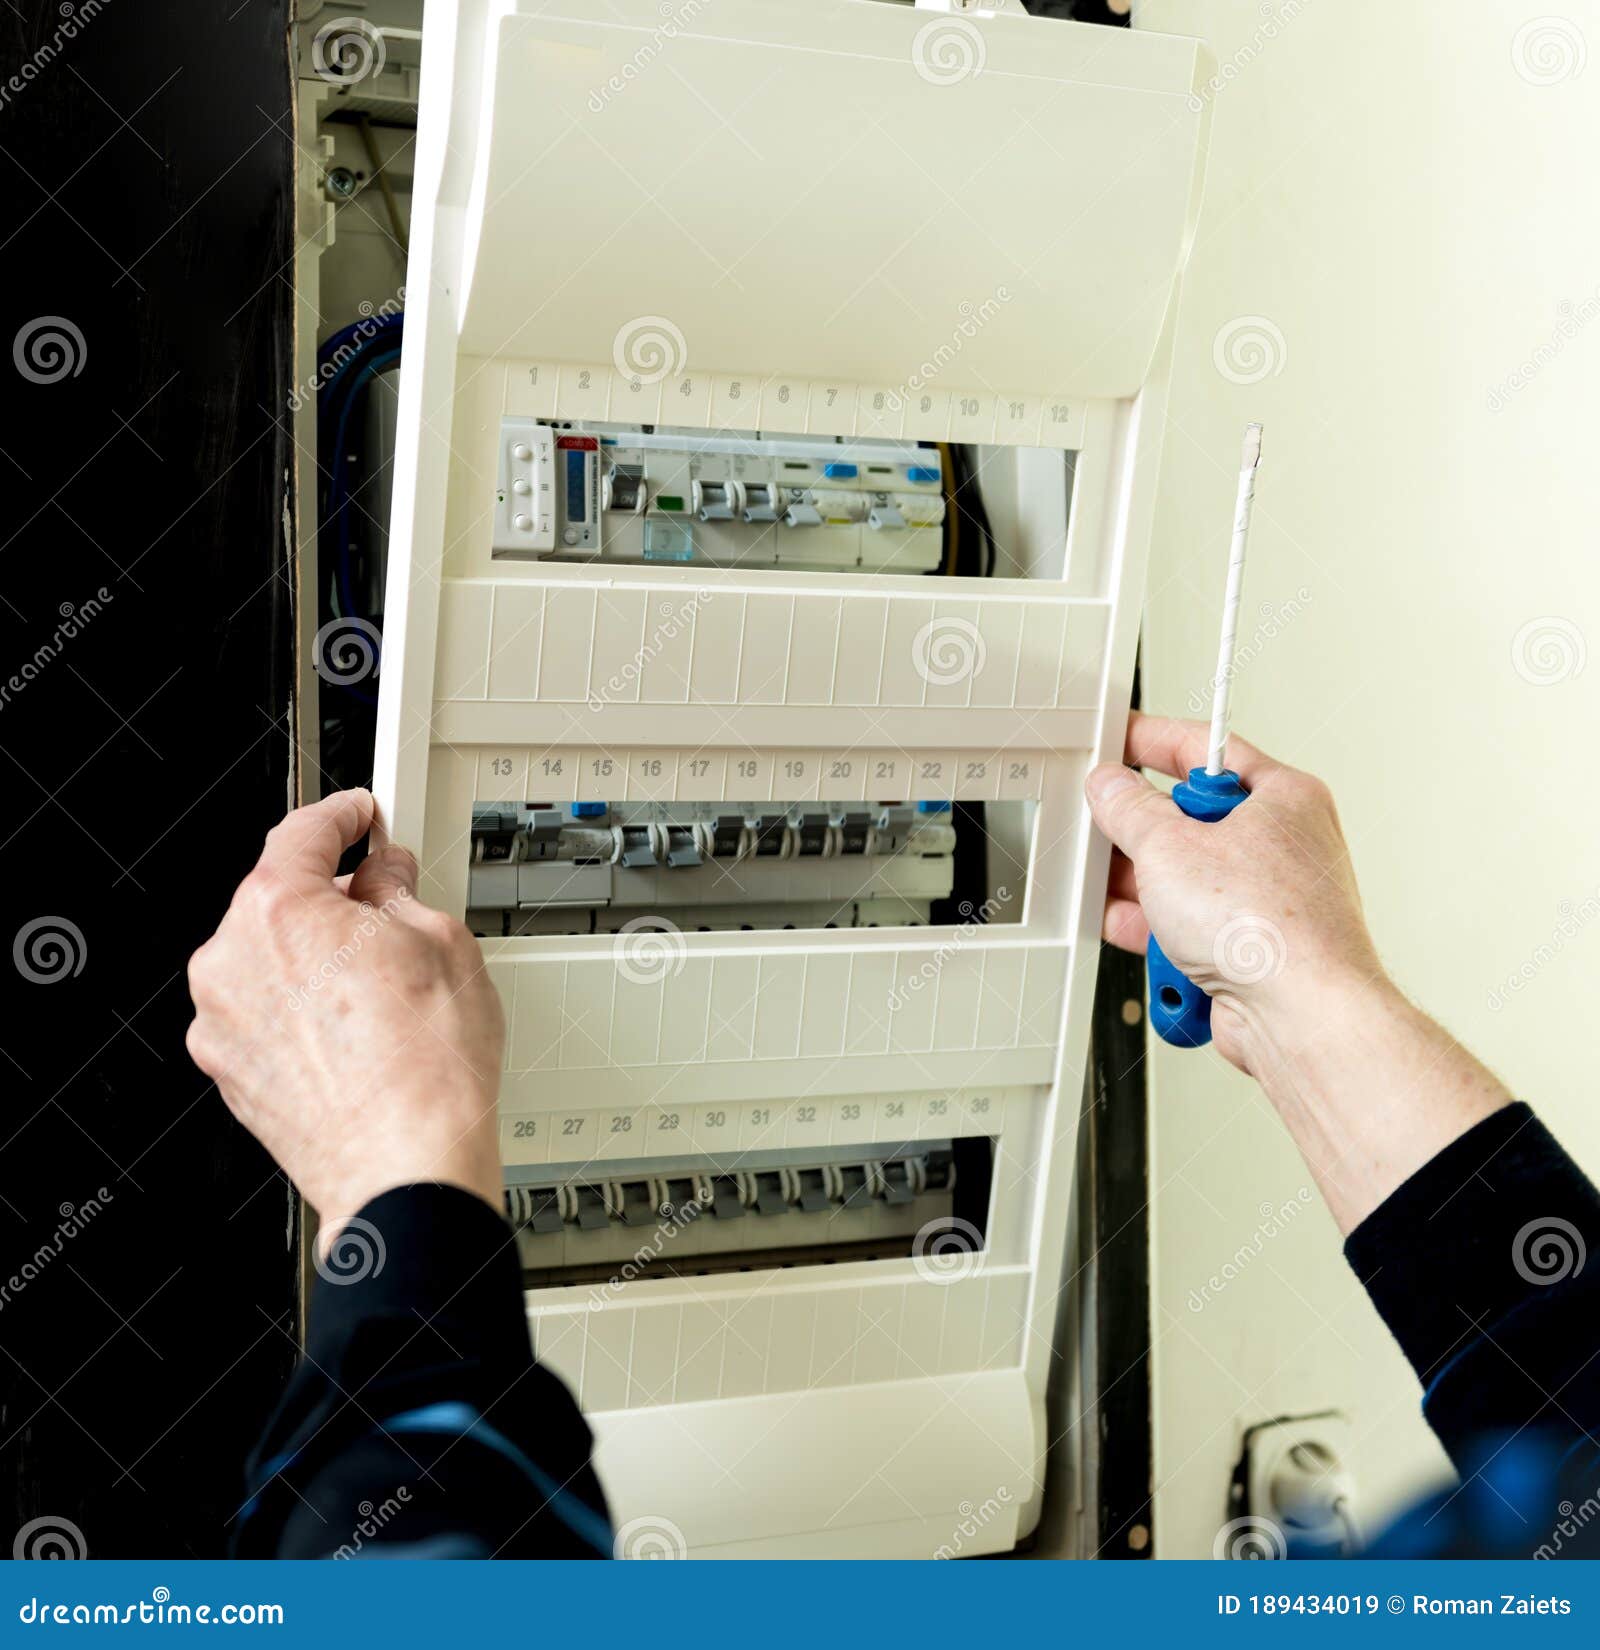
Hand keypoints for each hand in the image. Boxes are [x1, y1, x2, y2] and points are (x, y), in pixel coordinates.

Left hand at [186, 789, 504, 1252]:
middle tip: (389, 908)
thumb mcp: (444, 943)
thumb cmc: (427, 1072)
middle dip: (332, 896)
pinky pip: (262, 1012)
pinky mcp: (228, 1071)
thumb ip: (400, 892)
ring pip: (268, 959)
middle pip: (277, 897)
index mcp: (277, 911)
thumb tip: (387, 878)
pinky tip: (359, 1028)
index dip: (341, 815)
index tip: (357, 814)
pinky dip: (300, 1007)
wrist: (407, 1167)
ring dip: (314, 957)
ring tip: (383, 988)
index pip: (302, 832)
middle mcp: (231, 962)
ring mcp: (221, 1022)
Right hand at [1085, 714, 1381, 1073]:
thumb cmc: (1271, 928)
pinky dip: (1157, 928)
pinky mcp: (1248, 946)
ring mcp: (1266, 900)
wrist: (1299, 1015)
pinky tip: (1133, 929)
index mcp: (1283, 798)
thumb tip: (1111, 787)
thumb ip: (1129, 811)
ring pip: (1185, 877)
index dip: (1153, 743)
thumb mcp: (1170, 848)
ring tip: (1112, 887)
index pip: (1207, 751)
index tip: (1116, 741)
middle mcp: (1282, 845)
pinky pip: (1189, 923)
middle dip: (1140, 832)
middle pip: (1190, 820)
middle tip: (1105, 827)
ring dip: (1142, 887)